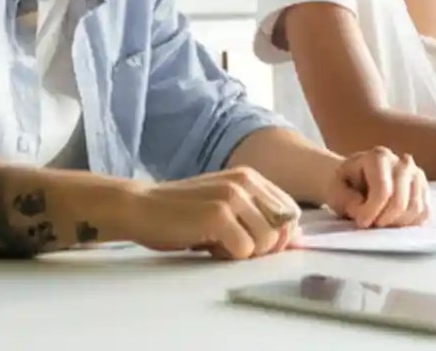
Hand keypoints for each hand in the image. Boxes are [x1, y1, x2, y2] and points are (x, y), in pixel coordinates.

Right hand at [124, 166, 300, 260]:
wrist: (139, 207)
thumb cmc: (181, 213)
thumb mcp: (226, 207)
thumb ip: (259, 217)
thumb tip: (296, 241)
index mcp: (251, 177)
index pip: (291, 212)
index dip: (279, 235)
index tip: (253, 243)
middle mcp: (246, 182)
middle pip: (283, 228)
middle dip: (263, 247)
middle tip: (232, 245)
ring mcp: (233, 196)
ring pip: (267, 241)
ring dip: (245, 252)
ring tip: (218, 244)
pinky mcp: (218, 215)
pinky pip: (244, 250)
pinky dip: (228, 257)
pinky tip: (208, 247)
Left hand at [323, 147, 428, 228]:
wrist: (357, 180)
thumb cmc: (346, 185)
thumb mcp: (335, 190)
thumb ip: (346, 200)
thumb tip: (363, 210)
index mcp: (379, 157)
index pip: (383, 190)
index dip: (372, 211)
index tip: (360, 222)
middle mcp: (403, 162)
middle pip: (400, 202)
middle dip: (383, 220)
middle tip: (370, 224)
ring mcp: (417, 175)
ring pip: (415, 210)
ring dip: (395, 224)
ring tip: (379, 221)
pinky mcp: (425, 190)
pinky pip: (424, 214)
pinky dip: (408, 224)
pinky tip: (393, 221)